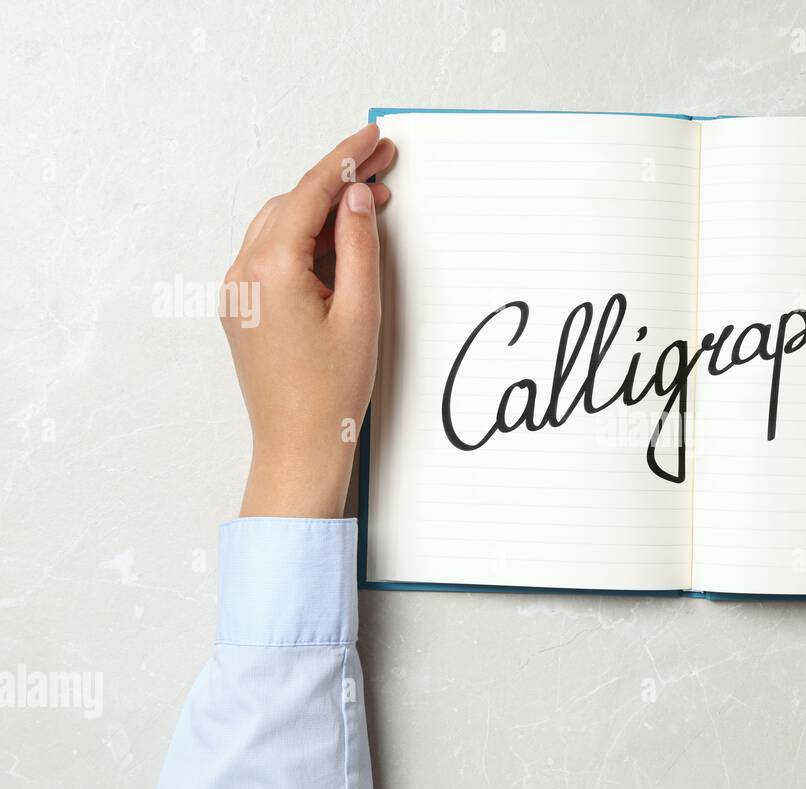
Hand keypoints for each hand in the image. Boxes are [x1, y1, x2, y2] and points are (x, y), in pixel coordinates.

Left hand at [220, 125, 395, 517]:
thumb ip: (360, 247)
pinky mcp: (242, 309)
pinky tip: (340, 247)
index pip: (310, 192)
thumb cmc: (330, 394)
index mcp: (270, 269)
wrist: (297, 448)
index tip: (373, 138)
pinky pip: (272, 255)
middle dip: (337, 183)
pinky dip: (306, 241)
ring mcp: (237, 291)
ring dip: (322, 211)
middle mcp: (243, 273)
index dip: (345, 158)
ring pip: (280, 226)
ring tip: (370, 209)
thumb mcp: (361, 313)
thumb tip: (356, 198)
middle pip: (292, 203)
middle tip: (383, 170)